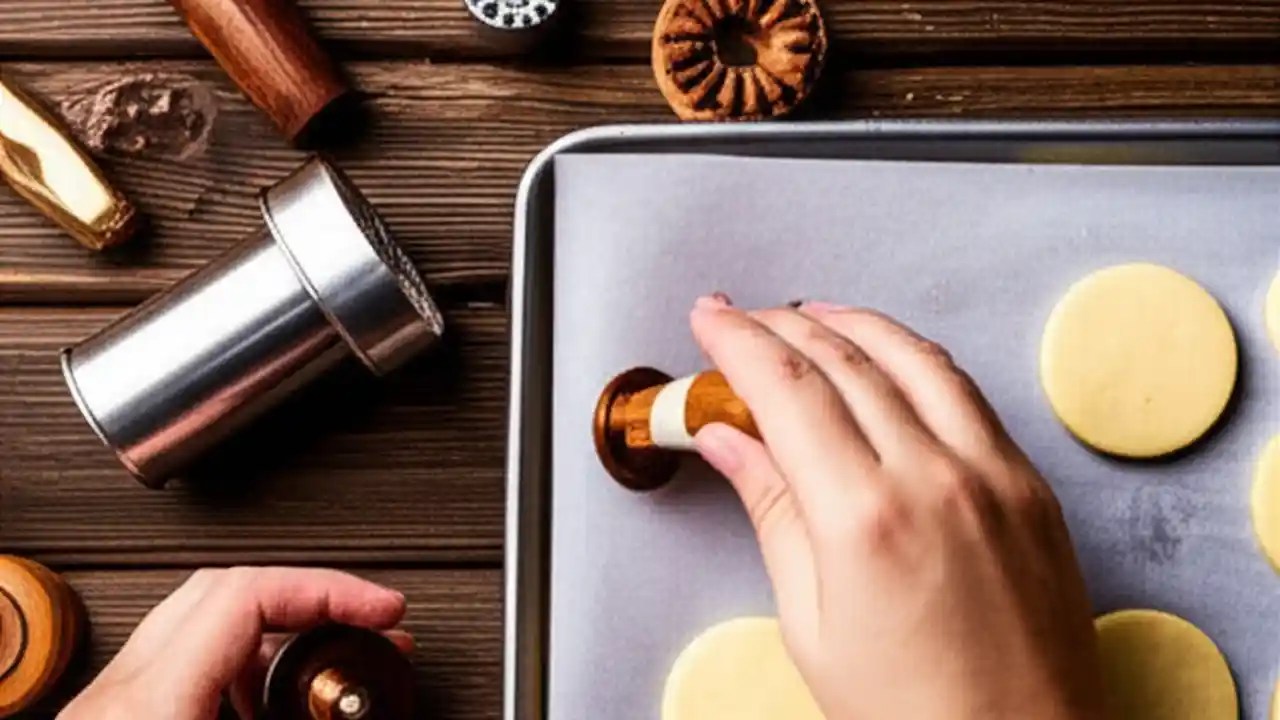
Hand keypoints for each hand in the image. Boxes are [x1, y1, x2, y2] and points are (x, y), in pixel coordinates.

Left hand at [59, 567, 410, 719]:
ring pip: (197, 624)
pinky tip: (272, 703)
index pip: (247, 594)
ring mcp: (110, 707)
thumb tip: (377, 710)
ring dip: (276, 630)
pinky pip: (181, 667)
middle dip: (309, 595)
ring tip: (329, 658)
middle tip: (366, 620)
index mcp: (149, 704)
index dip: (330, 586)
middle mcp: (119, 696)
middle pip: (223, 591)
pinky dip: (238, 666)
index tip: (383, 607)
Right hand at [688, 296, 1105, 719]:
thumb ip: (772, 512)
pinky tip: (889, 356)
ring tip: (808, 316)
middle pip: (844, 360)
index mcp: (865, 518)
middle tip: (742, 318)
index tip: (710, 319)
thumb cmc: (916, 716)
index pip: (789, 389)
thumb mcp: (811, 624)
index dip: (739, 341)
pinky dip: (915, 356)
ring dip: (852, 323)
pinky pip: (966, 390)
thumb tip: (730, 442)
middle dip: (781, 326)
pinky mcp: (1030, 485)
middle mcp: (936, 479)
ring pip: (912, 357)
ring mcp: (993, 475)